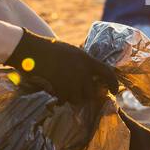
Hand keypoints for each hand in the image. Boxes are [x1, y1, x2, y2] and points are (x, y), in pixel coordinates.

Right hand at [5, 29, 119, 103]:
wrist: (35, 52)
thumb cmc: (53, 50)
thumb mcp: (74, 52)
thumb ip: (84, 63)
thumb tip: (92, 75)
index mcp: (87, 60)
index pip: (107, 73)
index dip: (113, 84)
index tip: (114, 90)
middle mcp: (82, 72)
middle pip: (92, 92)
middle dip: (88, 95)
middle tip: (83, 92)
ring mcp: (71, 81)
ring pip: (79, 99)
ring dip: (75, 97)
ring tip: (68, 91)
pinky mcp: (60, 89)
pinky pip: (65, 99)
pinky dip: (63, 98)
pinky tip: (58, 91)